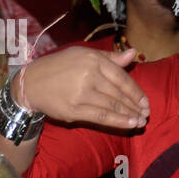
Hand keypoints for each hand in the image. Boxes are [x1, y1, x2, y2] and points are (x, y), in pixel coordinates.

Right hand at [18, 45, 148, 129]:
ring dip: (130, 115)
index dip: (136, 91)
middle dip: (135, 106)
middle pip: (118, 94)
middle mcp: (88, 75)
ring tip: (140, 121)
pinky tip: (129, 124)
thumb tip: (133, 53)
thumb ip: (110, 57)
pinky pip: (101, 117)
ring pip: (112, 106)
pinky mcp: (74, 110)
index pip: (121, 77)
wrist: (31, 82)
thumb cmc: (59, 66)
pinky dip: (118, 121)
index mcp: (92, 60)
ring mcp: (81, 94)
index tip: (145, 101)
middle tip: (146, 114)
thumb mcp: (83, 54)